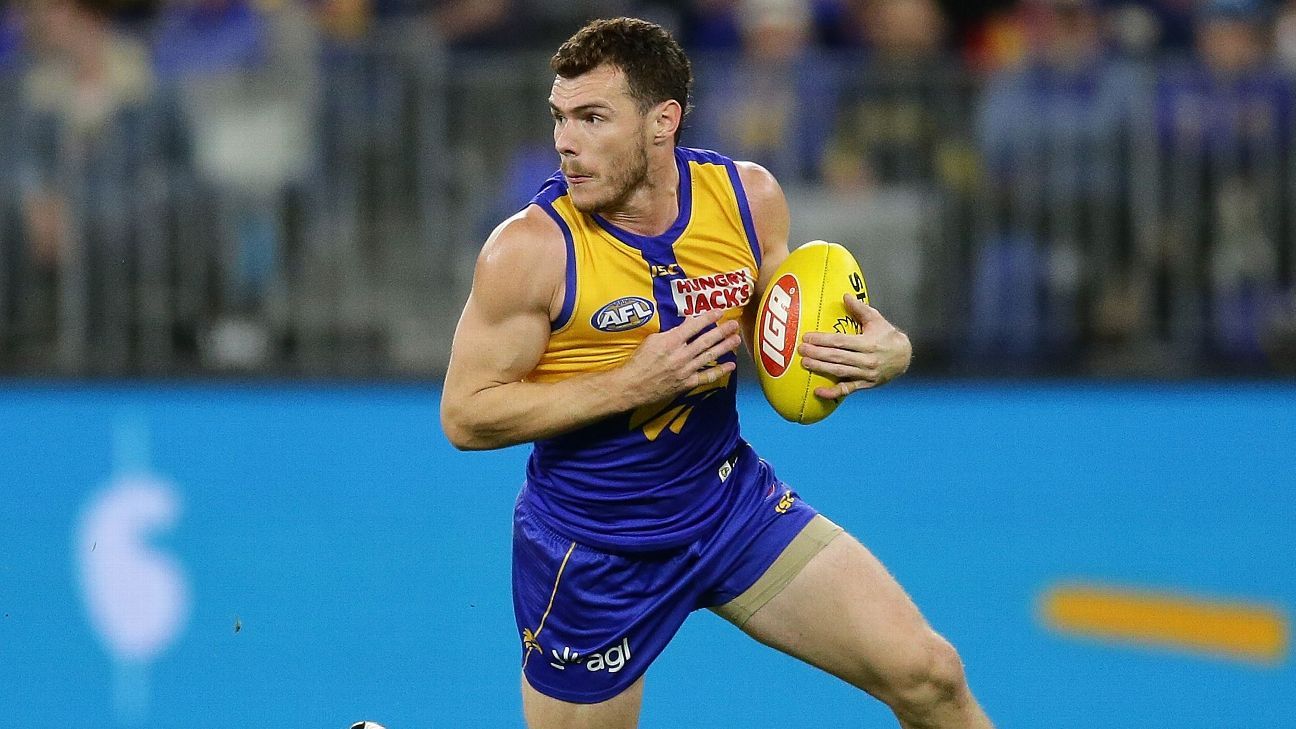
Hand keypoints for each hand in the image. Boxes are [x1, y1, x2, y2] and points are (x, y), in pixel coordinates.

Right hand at [618, 309, 741, 406]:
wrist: (632, 386)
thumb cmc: (638, 362)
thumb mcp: (651, 341)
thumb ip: (670, 333)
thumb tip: (686, 324)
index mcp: (670, 342)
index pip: (693, 326)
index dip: (707, 317)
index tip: (719, 311)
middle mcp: (680, 355)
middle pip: (705, 340)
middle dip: (722, 331)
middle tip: (734, 324)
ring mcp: (685, 370)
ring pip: (709, 356)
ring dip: (724, 347)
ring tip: (736, 339)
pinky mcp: (686, 383)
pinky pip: (706, 376)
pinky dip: (719, 371)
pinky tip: (730, 365)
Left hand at [798, 295, 910, 399]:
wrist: (904, 357)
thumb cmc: (888, 336)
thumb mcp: (876, 319)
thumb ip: (860, 308)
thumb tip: (845, 295)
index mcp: (868, 343)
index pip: (840, 341)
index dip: (822, 340)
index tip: (807, 337)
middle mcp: (867, 360)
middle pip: (837, 357)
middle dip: (817, 353)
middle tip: (801, 349)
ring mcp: (866, 374)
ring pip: (839, 372)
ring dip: (820, 368)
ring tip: (805, 363)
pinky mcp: (865, 385)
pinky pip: (847, 390)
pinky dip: (833, 393)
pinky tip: (818, 392)